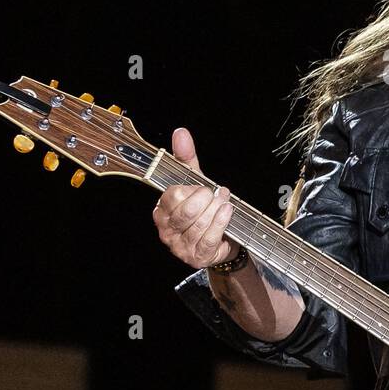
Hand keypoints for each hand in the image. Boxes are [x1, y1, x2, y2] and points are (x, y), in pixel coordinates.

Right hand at [152, 127, 237, 268]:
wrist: (222, 238)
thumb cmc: (203, 208)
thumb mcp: (195, 181)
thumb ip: (186, 157)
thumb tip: (181, 133)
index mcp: (161, 211)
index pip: (172, 196)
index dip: (192, 190)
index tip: (204, 186)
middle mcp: (167, 231)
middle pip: (186, 212)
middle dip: (206, 199)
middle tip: (217, 194)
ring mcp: (181, 246)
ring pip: (199, 224)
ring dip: (217, 209)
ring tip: (225, 201)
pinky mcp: (197, 256)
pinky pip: (209, 238)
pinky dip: (221, 222)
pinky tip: (227, 212)